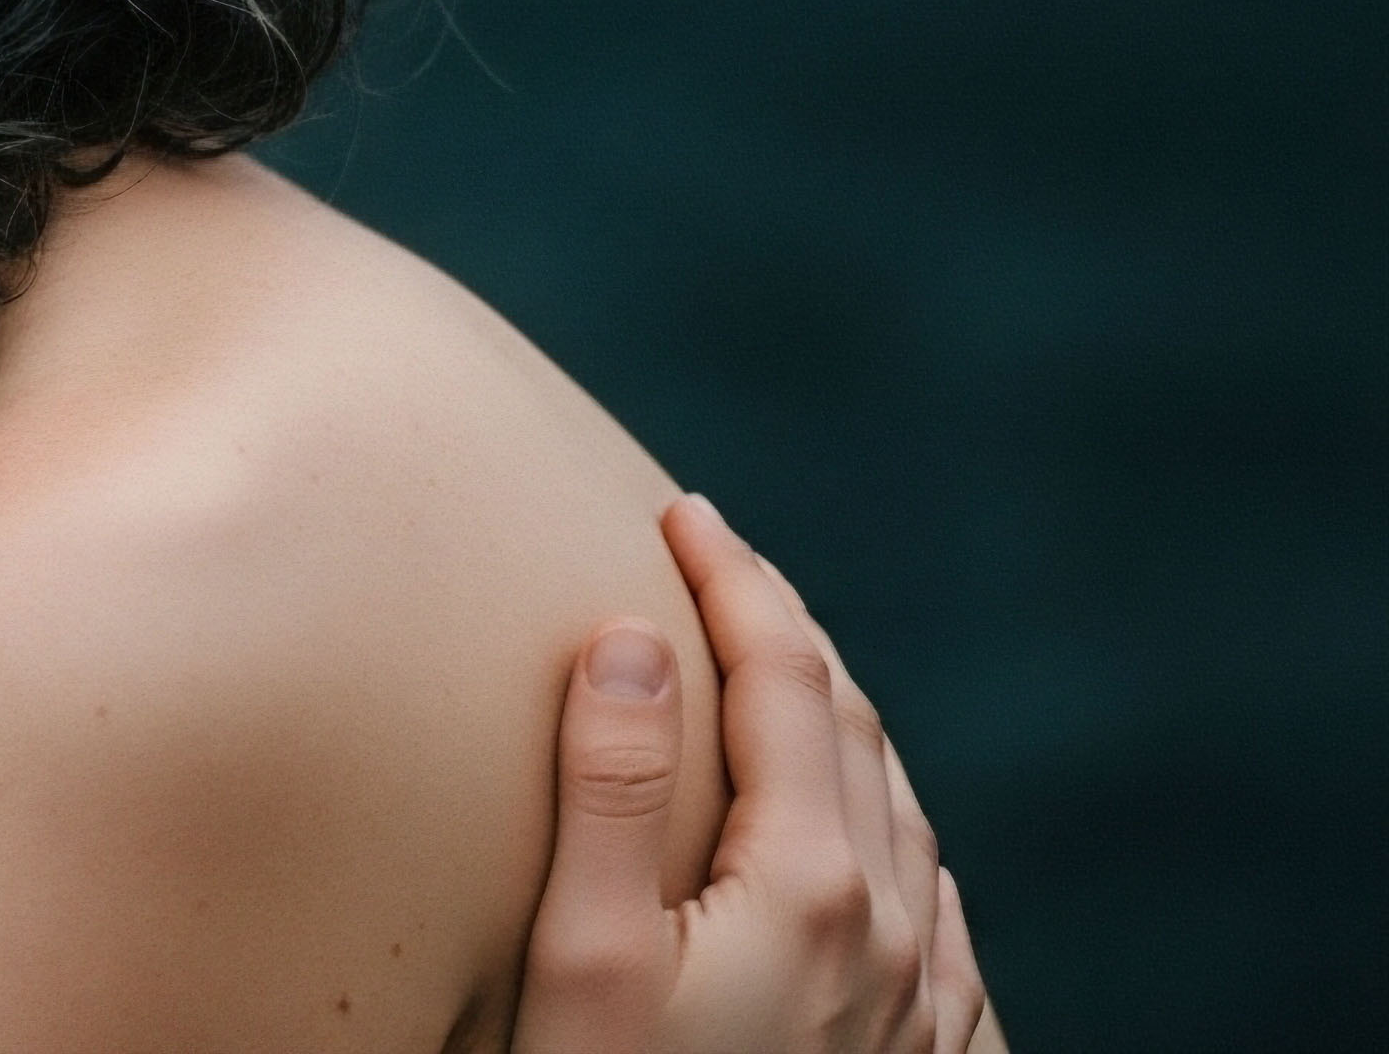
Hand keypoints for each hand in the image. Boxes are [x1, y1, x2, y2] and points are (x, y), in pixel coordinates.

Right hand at [512, 496, 1000, 1053]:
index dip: (736, 579)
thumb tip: (637, 635)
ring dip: (841, 718)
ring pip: (903, 809)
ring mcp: (919, 993)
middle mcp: (891, 925)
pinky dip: (887, 824)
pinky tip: (863, 832)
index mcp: (812, 881)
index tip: (683, 512)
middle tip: (719, 560)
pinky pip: (932, 902)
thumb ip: (610, 790)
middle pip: (857, 727)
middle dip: (788, 629)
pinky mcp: (922, 1050)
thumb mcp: (579, 957)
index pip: (786, 677)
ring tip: (778, 668)